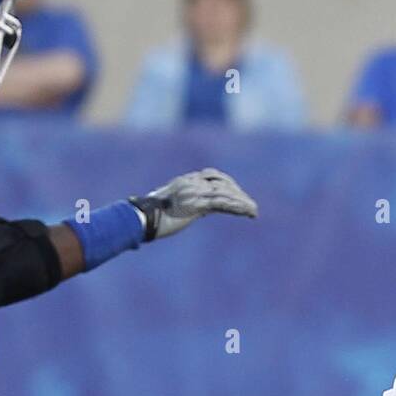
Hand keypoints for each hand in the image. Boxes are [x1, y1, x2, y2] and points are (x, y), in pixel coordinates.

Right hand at [130, 168, 257, 239]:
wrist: (141, 218)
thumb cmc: (148, 216)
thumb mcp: (166, 207)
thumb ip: (179, 205)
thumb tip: (185, 213)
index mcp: (185, 181)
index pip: (212, 176)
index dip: (227, 185)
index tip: (237, 194)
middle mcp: (192, 183)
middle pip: (222, 183)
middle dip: (237, 193)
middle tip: (249, 206)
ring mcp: (195, 192)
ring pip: (225, 194)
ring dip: (242, 202)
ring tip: (253, 211)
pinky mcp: (198, 205)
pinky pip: (223, 204)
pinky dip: (238, 208)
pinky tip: (249, 213)